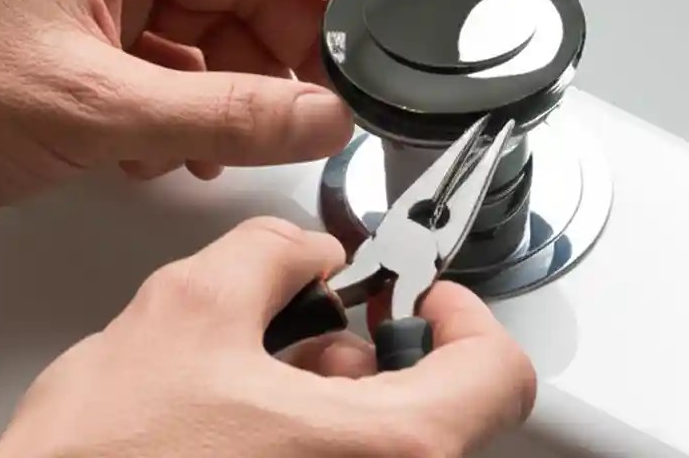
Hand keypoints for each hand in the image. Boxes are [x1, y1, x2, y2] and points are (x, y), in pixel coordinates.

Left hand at [0, 0, 364, 218]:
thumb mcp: (92, 107)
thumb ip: (225, 115)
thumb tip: (319, 118)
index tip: (379, 27)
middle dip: (282, 55)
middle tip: (317, 114)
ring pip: (209, 30)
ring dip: (228, 94)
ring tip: (227, 147)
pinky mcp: (78, 30)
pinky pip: (166, 60)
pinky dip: (182, 108)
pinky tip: (171, 152)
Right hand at [0, 217, 536, 456]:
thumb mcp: (188, 311)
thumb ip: (270, 256)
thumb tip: (300, 252)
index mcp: (387, 452)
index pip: (500, 377)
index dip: (464, 318)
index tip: (420, 297)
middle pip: (437, 410)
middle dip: (371, 355)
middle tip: (310, 334)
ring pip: (383, 446)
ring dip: (331, 400)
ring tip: (250, 387)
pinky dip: (307, 442)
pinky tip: (235, 429)